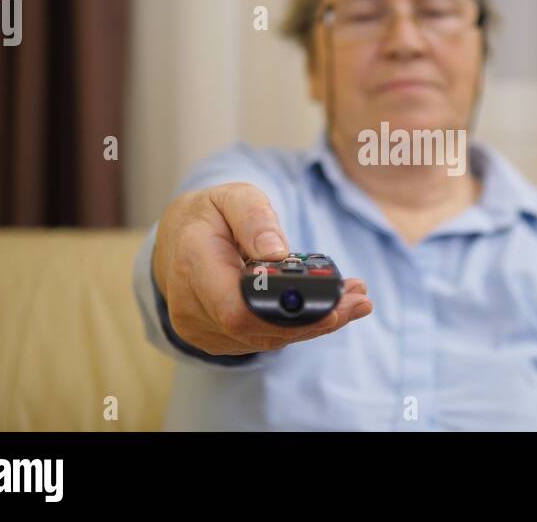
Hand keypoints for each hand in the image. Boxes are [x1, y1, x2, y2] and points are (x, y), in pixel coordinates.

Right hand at [152, 183, 371, 354]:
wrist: (177, 240)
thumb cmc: (209, 215)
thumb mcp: (232, 197)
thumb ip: (254, 219)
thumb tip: (276, 253)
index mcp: (192, 263)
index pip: (236, 309)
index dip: (286, 316)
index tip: (331, 305)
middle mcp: (190, 305)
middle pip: (259, 330)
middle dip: (315, 319)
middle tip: (359, 300)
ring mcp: (200, 328)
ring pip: (266, 339)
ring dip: (314, 324)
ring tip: (353, 300)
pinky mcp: (216, 339)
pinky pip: (262, 339)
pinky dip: (297, 326)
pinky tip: (326, 309)